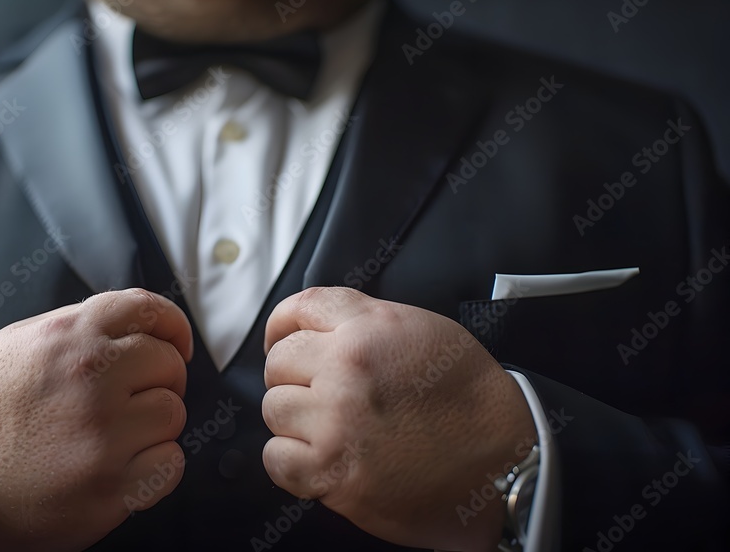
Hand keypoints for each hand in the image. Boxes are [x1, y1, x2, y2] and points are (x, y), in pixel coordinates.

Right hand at [0, 288, 192, 550]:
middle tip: (136, 397)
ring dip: (154, 425)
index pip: (149, 310)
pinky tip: (124, 464)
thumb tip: (134, 326)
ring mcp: (103, 433)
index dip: (173, 327)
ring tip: (118, 433)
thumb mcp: (22, 341)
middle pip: (169, 365)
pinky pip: (170, 463)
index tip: (177, 343)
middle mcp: (90, 378)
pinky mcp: (111, 484)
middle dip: (160, 380)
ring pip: (173, 414)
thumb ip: (80, 327)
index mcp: (70, 334)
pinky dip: (156, 466)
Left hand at [262, 287, 535, 550]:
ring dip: (296, 421)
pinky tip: (321, 459)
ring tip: (330, 431)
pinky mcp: (332, 471)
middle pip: (279, 362)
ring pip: (274, 409)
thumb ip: (365, 323)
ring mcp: (336, 421)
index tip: (280, 340)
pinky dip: (292, 462)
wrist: (505, 464)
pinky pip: (276, 458)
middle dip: (294, 378)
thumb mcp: (424, 332)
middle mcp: (347, 368)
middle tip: (320, 396)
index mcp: (369, 328)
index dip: (281, 326)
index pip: (297, 308)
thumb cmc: (471, 401)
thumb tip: (318, 331)